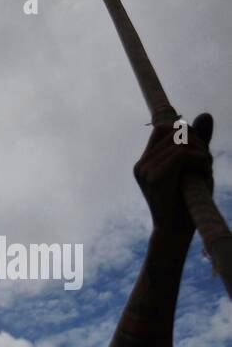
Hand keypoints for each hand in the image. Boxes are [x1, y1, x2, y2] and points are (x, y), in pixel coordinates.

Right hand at [135, 112, 213, 236]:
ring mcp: (145, 171)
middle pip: (174, 131)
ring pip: (181, 142)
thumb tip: (205, 114)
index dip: (185, 131)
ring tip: (205, 170)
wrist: (177, 231)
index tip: (199, 149)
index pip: (163, 128)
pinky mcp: (154, 178)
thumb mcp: (195, 166)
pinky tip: (204, 173)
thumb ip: (198, 141)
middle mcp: (141, 166)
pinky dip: (200, 160)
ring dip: (201, 152)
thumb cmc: (187, 201)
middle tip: (206, 162)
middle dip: (198, 141)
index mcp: (145, 163)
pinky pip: (182, 154)